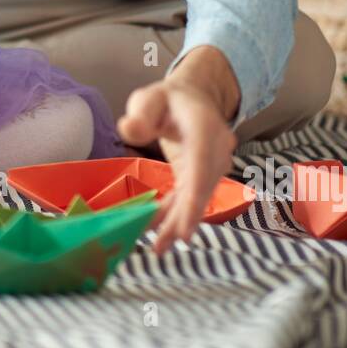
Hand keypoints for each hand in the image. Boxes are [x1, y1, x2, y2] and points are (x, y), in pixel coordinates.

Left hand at [117, 75, 236, 255]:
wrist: (193, 100)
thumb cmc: (167, 101)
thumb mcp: (148, 99)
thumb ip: (140, 113)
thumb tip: (130, 130)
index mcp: (204, 125)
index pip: (202, 160)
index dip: (195, 193)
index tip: (188, 220)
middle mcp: (216, 147)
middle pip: (202, 186)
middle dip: (185, 217)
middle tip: (164, 244)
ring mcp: (213, 164)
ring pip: (198, 197)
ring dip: (179, 222)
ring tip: (158, 248)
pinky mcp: (203, 175)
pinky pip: (190, 197)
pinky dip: (175, 214)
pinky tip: (158, 231)